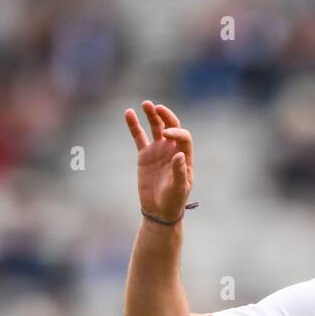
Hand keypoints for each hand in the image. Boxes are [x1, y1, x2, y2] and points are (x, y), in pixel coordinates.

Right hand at [124, 100, 193, 221]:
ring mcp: (158, 151)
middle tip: (157, 108)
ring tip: (145, 104)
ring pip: (155, 127)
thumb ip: (180, 172)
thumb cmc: (173, 201)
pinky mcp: (145, 155)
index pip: (183, 137)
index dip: (176, 132)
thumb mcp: (179, 189)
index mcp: (185, 156)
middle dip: (165, 116)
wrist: (159, 211)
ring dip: (151, 115)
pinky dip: (134, 125)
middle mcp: (172, 150)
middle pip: (171, 126)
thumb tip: (179, 155)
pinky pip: (139, 136)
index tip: (166, 134)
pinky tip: (129, 113)